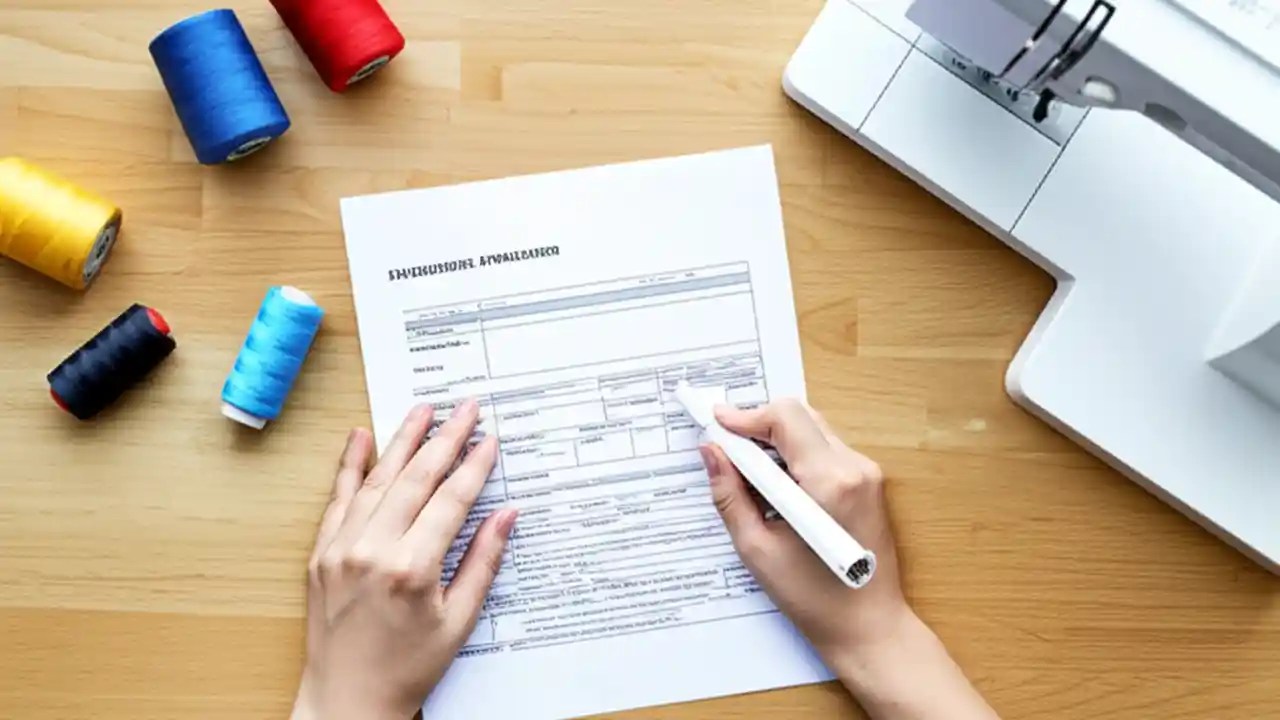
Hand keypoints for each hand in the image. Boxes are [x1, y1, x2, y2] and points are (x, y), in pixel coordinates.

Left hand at [292, 400, 517, 719]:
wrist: (347, 702)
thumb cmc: (407, 669)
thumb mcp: (458, 621)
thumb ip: (483, 562)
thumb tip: (507, 515)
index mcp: (411, 569)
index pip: (451, 501)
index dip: (474, 466)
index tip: (490, 439)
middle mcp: (372, 551)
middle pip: (416, 479)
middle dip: (445, 439)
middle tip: (466, 408)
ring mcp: (341, 549)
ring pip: (377, 480)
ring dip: (403, 441)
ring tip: (423, 410)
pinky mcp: (320, 554)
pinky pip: (338, 499)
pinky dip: (349, 465)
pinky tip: (361, 437)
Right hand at [698, 400, 906, 663]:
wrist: (869, 628)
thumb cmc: (815, 599)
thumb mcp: (757, 548)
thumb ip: (730, 495)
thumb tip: (711, 453)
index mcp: (829, 481)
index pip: (784, 418)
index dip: (745, 417)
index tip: (715, 424)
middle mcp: (854, 468)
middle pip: (800, 416)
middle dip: (760, 426)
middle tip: (728, 450)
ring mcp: (867, 474)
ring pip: (813, 430)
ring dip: (778, 442)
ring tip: (750, 475)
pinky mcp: (869, 484)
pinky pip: (826, 451)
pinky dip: (797, 457)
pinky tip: (778, 489)